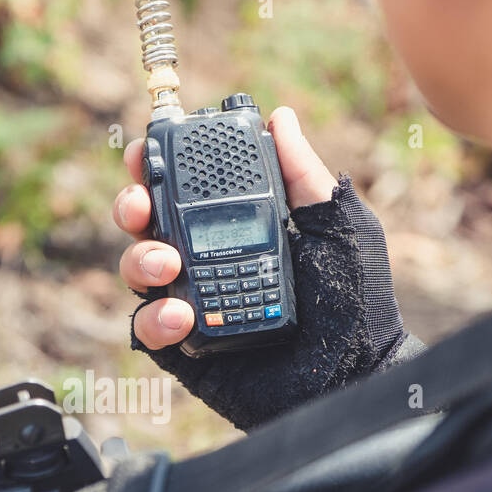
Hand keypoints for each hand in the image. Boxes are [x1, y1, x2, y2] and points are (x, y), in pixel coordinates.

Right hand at [111, 106, 411, 429]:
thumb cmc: (358, 303)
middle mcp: (210, 259)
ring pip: (140, 272)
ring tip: (170, 266)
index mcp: (241, 225)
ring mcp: (196, 303)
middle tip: (140, 208)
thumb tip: (280, 118)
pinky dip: (156, 318)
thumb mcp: (337, 226)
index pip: (186, 188)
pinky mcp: (188, 348)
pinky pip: (148, 328)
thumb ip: (303, 174)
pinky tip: (183, 315)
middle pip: (149, 224)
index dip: (158, 167)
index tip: (146, 152)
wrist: (356, 373)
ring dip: (142, 260)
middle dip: (133, 207)